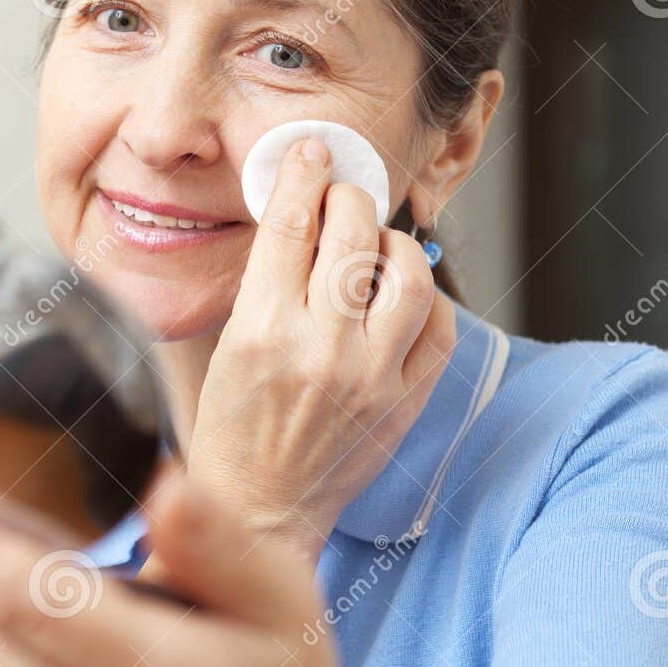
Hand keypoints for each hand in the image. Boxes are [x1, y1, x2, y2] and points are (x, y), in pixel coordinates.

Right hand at [187, 136, 455, 561]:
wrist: (259, 512)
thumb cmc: (232, 432)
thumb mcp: (226, 348)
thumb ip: (265, 283)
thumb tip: (303, 215)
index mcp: (262, 332)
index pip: (291, 223)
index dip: (303, 173)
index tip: (310, 154)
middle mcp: (322, 350)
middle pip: (355, 233)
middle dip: (349, 200)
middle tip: (341, 200)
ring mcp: (372, 378)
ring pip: (410, 272)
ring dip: (394, 245)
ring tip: (374, 250)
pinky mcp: (405, 403)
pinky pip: (440, 327)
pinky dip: (426, 301)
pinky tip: (401, 299)